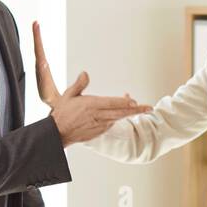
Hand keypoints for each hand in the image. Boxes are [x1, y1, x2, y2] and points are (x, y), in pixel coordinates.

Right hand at [35, 22, 151, 144]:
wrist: (57, 133)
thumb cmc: (62, 113)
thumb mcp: (68, 95)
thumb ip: (79, 84)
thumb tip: (85, 73)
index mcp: (91, 105)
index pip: (112, 103)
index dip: (124, 102)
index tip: (134, 101)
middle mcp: (97, 116)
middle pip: (120, 113)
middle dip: (136, 110)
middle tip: (148, 108)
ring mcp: (99, 125)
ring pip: (118, 119)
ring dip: (129, 114)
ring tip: (140, 110)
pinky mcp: (99, 132)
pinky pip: (111, 124)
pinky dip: (118, 118)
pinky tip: (121, 114)